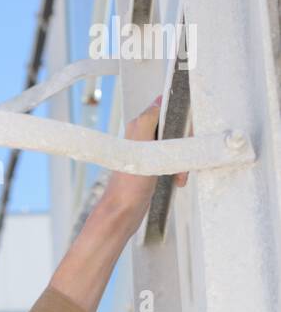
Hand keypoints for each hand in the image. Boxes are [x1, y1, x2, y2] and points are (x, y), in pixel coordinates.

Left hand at [101, 95, 189, 234]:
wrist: (123, 212)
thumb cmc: (130, 183)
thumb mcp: (142, 145)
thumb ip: (150, 119)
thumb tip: (160, 99)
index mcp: (140, 124)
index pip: (168, 106)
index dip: (181, 117)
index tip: (187, 133)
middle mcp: (144, 134)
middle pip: (176, 126)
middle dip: (184, 141)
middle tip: (182, 158)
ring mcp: (150, 151)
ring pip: (178, 145)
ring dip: (183, 158)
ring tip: (180, 174)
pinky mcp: (154, 166)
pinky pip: (175, 160)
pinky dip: (179, 169)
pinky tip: (177, 180)